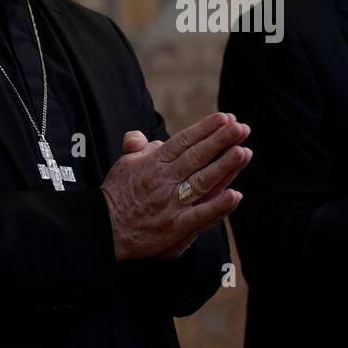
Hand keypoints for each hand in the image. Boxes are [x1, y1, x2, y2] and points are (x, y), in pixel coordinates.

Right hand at [101, 112, 251, 261]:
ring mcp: (170, 203)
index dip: (206, 128)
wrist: (103, 229)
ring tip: (244, 152)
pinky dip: (218, 206)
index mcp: (153, 162)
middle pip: (197, 156)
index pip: (184, 141)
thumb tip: (150, 137)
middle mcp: (164, 180)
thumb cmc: (116, 194)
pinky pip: (200, 215)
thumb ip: (139, 147)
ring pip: (202, 181)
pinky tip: (235, 195)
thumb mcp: (124, 163)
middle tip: (242, 128)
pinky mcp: (174, 226)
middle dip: (221, 141)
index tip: (225, 117)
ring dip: (224, 167)